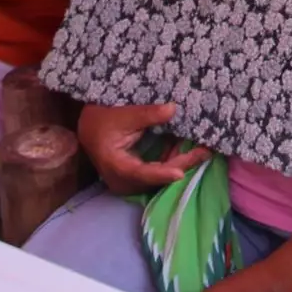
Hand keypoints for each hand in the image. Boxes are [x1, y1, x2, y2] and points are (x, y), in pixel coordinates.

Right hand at [77, 101, 210, 193]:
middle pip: (156, 177)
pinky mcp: (135, 178)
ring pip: (158, 176)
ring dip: (179, 162)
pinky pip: (156, 172)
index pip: (141, 172)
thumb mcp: (123, 114)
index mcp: (115, 166)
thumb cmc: (101, 119)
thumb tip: (173, 109)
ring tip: (201, 149)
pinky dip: (171, 161)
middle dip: (181, 164)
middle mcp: (122, 180)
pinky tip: (186, 149)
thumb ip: (147, 113)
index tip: (180, 172)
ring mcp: (129, 182)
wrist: (87, 127)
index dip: (161, 173)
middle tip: (204, 152)